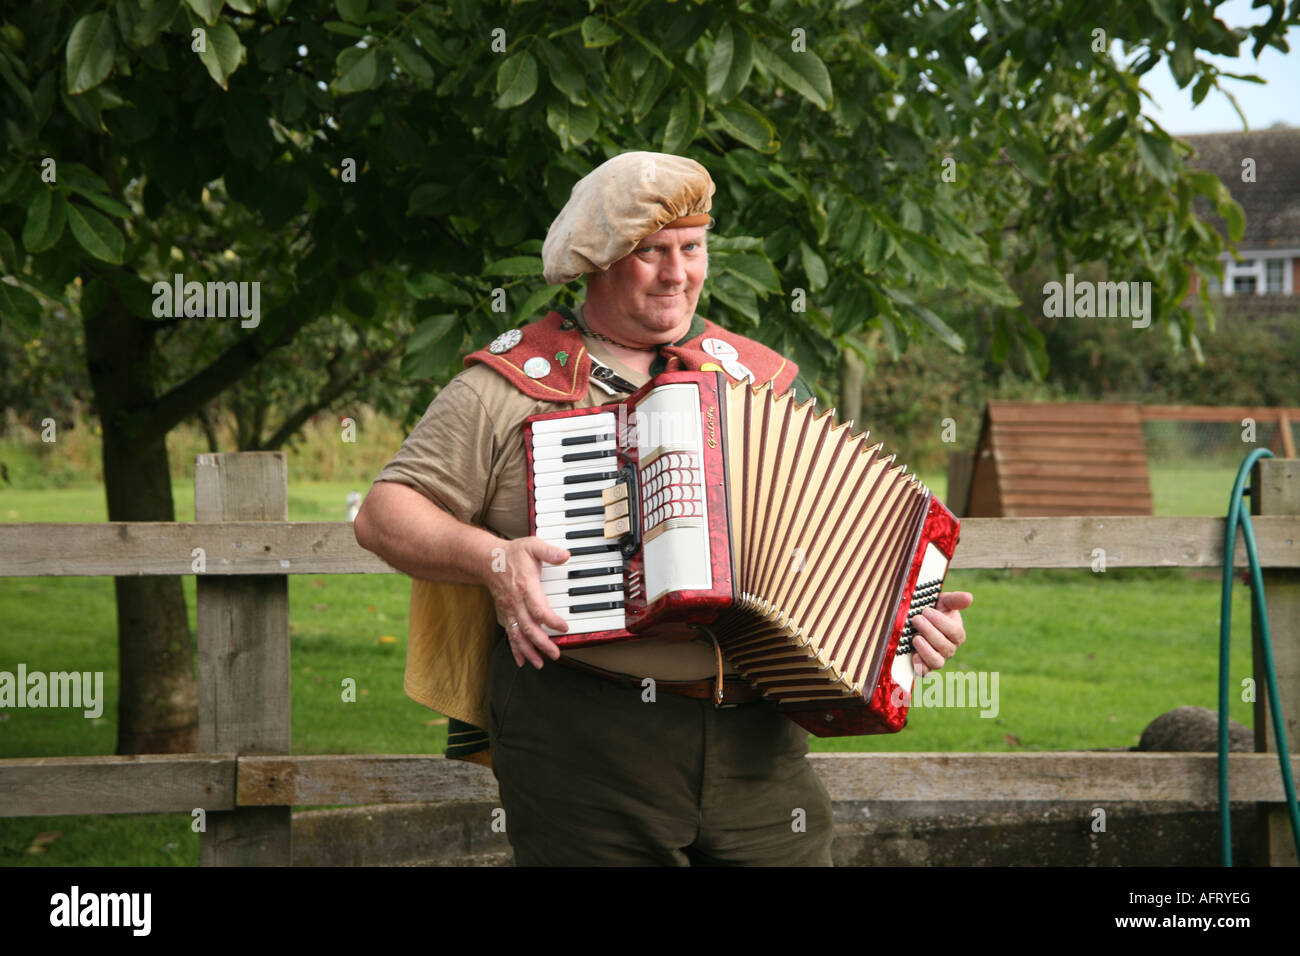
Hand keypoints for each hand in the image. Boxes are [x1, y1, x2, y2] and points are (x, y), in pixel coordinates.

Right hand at [485, 536, 570, 668]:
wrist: (487, 560)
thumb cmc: (512, 554)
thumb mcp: (532, 546)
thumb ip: (549, 551)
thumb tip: (565, 555)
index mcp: (525, 586)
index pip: (538, 609)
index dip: (551, 620)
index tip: (564, 627)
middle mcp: (516, 602)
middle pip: (528, 627)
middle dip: (542, 643)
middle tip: (555, 654)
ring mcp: (509, 610)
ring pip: (518, 635)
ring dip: (529, 651)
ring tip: (540, 663)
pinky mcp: (506, 613)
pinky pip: (510, 634)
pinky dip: (516, 649)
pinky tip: (522, 660)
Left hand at [908, 591, 971, 677]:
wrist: (917, 621)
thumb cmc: (933, 610)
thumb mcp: (943, 602)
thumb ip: (955, 600)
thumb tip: (969, 597)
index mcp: (957, 634)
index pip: (954, 632)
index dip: (940, 622)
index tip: (926, 611)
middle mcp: (949, 649)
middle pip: (945, 647)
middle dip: (929, 632)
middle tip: (916, 619)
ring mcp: (938, 659)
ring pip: (937, 662)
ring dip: (926, 650)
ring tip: (915, 638)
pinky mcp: (924, 666)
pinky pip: (925, 672)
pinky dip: (920, 667)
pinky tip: (913, 656)